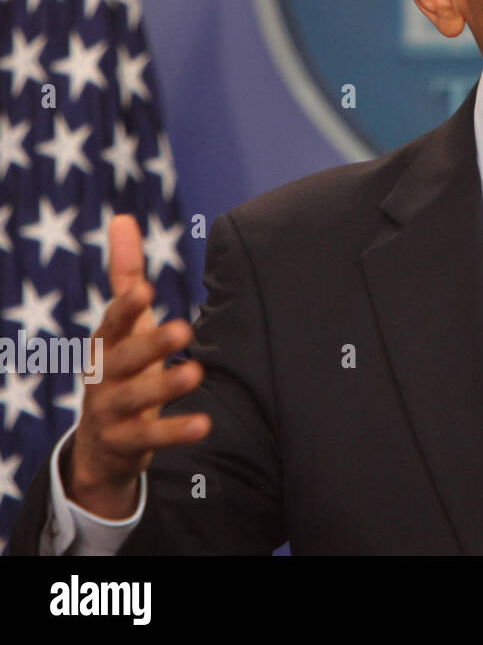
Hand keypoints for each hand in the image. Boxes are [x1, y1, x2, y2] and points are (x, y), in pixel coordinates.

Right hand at [64, 214, 210, 518]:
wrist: (101, 442)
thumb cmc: (121, 367)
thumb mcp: (123, 323)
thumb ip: (125, 275)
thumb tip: (123, 218)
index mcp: (106, 344)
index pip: (112, 322)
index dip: (126, 308)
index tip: (145, 290)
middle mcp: (103, 376)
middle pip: (122, 360)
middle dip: (149, 345)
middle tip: (183, 329)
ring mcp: (110, 412)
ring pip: (133, 399)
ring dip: (163, 386)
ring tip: (197, 373)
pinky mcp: (126, 442)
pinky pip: (150, 438)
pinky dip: (175, 431)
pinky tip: (204, 424)